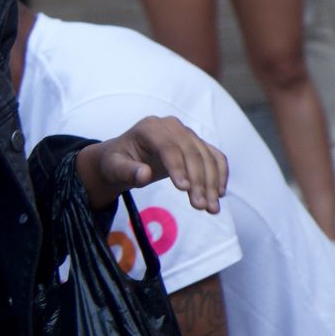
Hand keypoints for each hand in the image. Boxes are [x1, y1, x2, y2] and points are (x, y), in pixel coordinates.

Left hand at [76, 115, 228, 211]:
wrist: (125, 157)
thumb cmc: (117, 162)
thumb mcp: (113, 168)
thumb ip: (126, 171)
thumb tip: (144, 174)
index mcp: (149, 128)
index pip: (168, 147)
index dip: (178, 167)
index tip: (184, 190)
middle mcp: (172, 127)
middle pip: (191, 152)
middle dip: (199, 181)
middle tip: (200, 206)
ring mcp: (187, 134)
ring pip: (207, 156)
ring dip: (213, 183)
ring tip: (211, 208)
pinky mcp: (197, 145)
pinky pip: (215, 157)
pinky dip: (220, 174)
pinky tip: (219, 194)